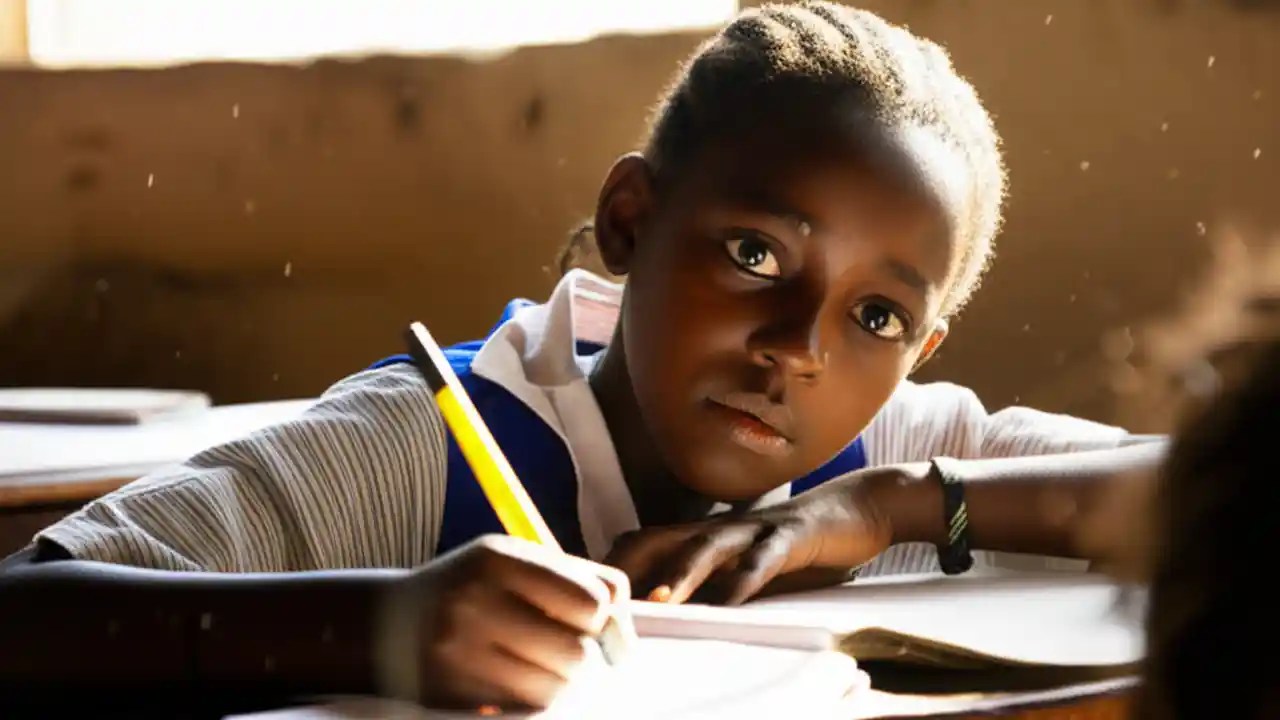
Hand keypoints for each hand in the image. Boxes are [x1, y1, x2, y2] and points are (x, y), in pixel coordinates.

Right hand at [386, 535, 628, 709]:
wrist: (386, 623)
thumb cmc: (472, 589)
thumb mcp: (515, 564)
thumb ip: (575, 581)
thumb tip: (624, 633)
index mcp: (500, 558)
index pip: (593, 601)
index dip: (607, 621)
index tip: (596, 628)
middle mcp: (476, 600)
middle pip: (578, 653)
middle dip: (585, 658)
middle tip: (570, 653)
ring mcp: (460, 651)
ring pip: (556, 689)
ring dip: (561, 683)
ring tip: (540, 666)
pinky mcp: (450, 693)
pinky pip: (526, 710)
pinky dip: (533, 701)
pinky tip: (516, 683)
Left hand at [607, 467, 911, 605]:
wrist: (855, 508)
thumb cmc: (789, 546)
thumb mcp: (739, 567)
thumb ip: (704, 586)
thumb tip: (659, 618)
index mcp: (699, 535)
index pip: (638, 544)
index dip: (607, 568)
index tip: (578, 599)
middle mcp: (716, 528)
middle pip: (656, 541)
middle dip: (625, 571)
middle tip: (598, 606)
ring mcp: (751, 530)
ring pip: (704, 548)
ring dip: (676, 576)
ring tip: (653, 604)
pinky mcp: (788, 538)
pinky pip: (761, 560)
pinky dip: (743, 582)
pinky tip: (730, 605)